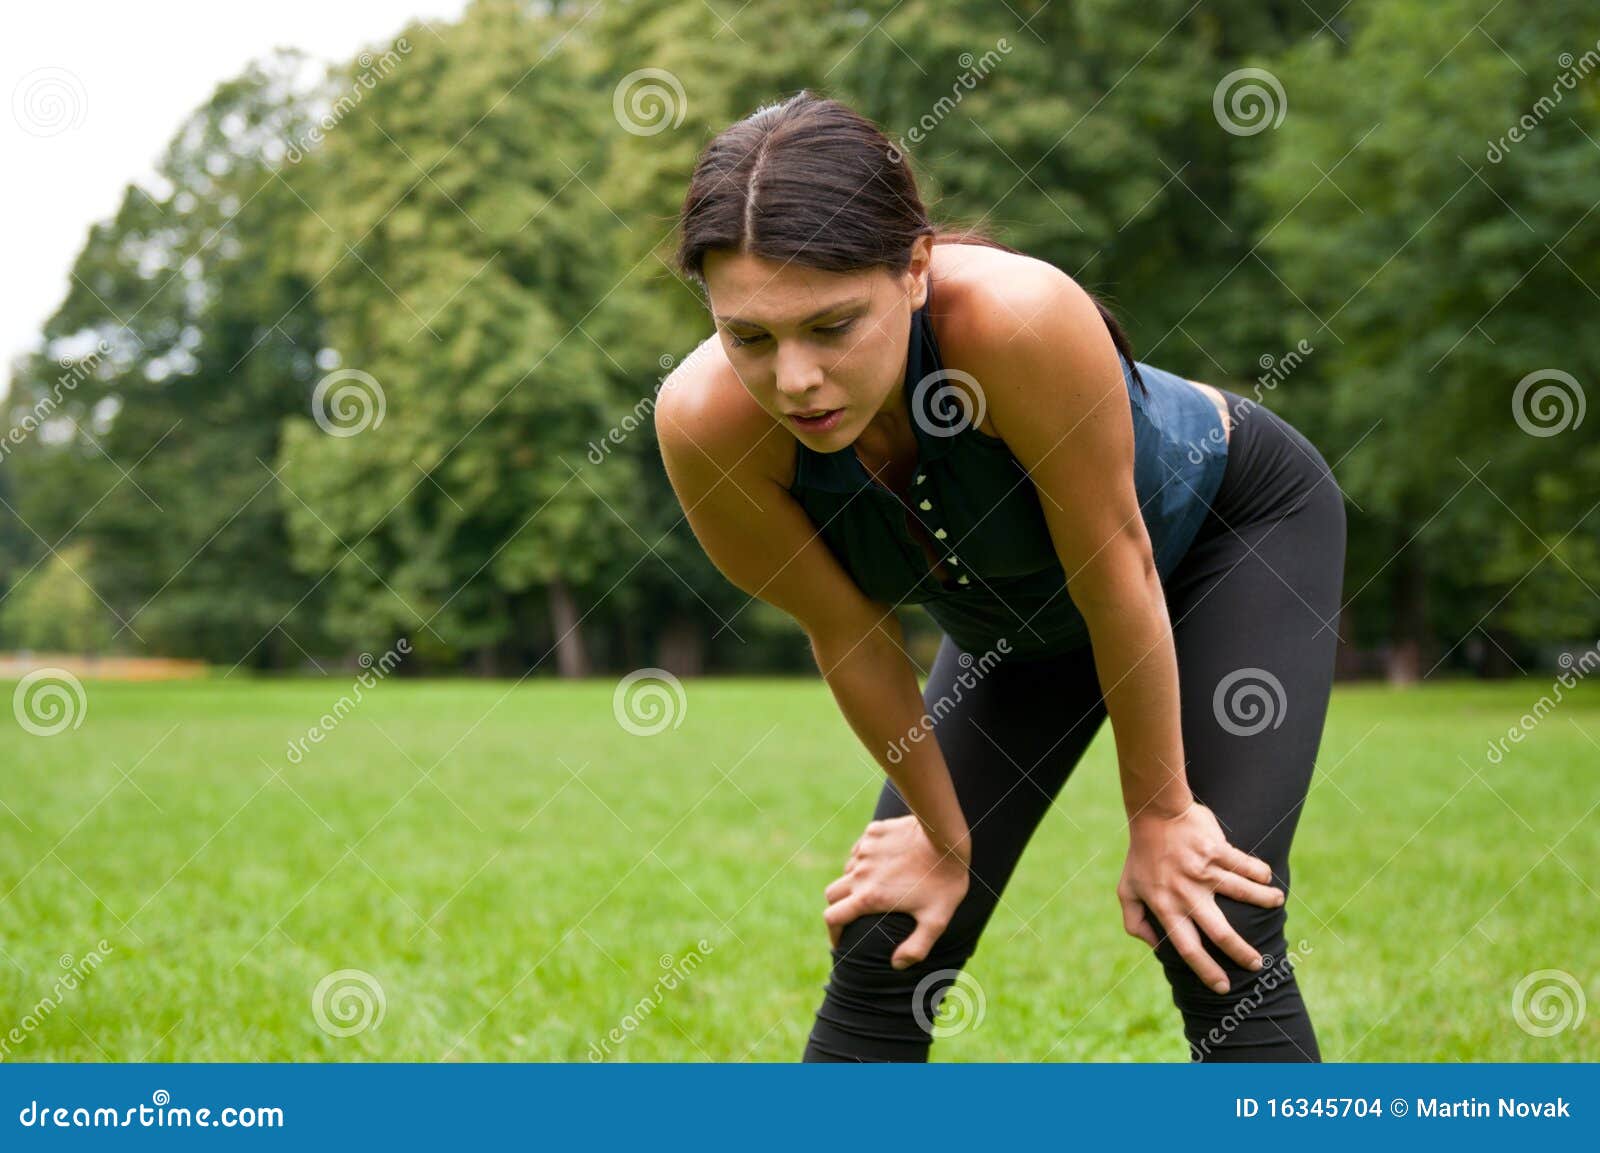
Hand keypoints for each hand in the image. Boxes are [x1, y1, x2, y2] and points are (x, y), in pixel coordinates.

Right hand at [823, 815, 970, 969]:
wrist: (946, 837)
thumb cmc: (944, 881)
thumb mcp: (935, 921)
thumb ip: (916, 948)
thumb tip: (897, 965)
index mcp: (869, 897)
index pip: (833, 918)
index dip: (833, 933)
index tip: (840, 942)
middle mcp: (860, 873)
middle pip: (833, 894)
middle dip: (839, 907)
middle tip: (854, 915)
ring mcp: (865, 850)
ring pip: (848, 869)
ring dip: (854, 880)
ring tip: (874, 886)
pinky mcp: (873, 832)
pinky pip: (862, 848)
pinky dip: (866, 858)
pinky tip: (885, 860)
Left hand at [1116, 799, 1283, 993]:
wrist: (1155, 813)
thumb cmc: (1141, 855)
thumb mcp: (1126, 890)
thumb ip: (1134, 922)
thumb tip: (1153, 947)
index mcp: (1166, 907)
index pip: (1188, 948)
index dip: (1207, 971)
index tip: (1224, 986)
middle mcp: (1188, 894)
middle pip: (1221, 933)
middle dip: (1242, 953)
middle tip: (1258, 965)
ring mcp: (1205, 871)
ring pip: (1244, 894)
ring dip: (1265, 901)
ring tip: (1276, 904)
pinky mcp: (1218, 850)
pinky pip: (1246, 865)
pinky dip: (1260, 873)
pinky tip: (1267, 879)